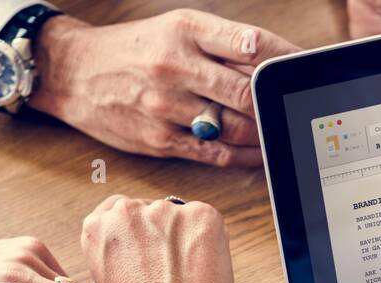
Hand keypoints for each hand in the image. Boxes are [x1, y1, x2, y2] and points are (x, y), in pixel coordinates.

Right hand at [30, 11, 298, 165]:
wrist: (74, 73)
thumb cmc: (135, 51)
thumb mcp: (177, 29)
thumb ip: (223, 45)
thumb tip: (274, 63)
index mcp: (187, 30)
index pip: (252, 43)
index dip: (287, 58)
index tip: (306, 68)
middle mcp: (178, 66)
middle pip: (248, 90)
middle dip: (275, 102)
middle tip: (292, 108)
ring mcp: (169, 106)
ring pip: (237, 126)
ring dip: (264, 133)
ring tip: (278, 131)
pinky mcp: (161, 139)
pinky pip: (217, 153)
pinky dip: (245, 155)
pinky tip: (259, 153)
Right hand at [80, 196, 234, 282]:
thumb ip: (113, 257)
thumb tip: (130, 252)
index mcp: (98, 228)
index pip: (117, 211)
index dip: (135, 230)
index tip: (145, 243)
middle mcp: (127, 212)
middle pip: (149, 211)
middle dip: (160, 233)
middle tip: (169, 265)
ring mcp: (164, 210)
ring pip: (179, 217)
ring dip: (184, 237)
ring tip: (188, 273)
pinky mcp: (199, 215)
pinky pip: (206, 222)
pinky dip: (209, 241)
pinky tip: (204, 268)